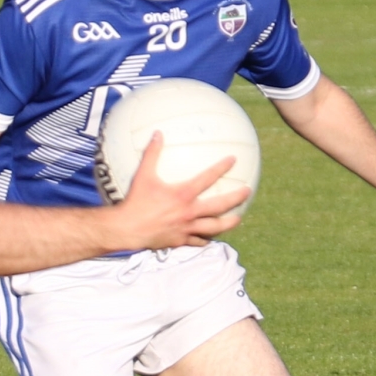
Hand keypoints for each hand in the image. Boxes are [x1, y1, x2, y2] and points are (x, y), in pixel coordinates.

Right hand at [110, 133, 250, 249]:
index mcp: (183, 195)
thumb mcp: (143, 175)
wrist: (128, 229)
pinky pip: (198, 241)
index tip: (233, 160)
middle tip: (247, 191)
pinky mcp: (180, 241)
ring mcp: (186, 228)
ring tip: (238, 219)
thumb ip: (152, 154)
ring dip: (228, 223)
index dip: (222, 168)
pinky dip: (206, 239)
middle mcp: (189, 212)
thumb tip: (157, 134)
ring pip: (214, 228)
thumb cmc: (135, 201)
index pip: (208, 179)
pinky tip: (211, 238)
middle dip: (236, 198)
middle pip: (219, 206)